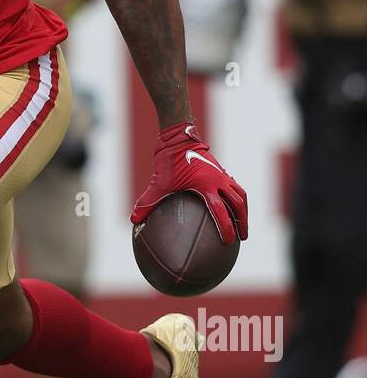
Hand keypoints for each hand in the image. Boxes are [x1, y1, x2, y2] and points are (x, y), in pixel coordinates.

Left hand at [131, 121, 247, 244]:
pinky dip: (236, 197)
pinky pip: (234, 186)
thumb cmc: (169, 159)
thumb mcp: (158, 182)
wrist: (178, 135)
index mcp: (207, 185)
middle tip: (243, 237)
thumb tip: (133, 220)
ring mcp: (221, 174)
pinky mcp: (220, 170)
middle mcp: (218, 180)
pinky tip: (230, 206)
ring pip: (240, 194)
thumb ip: (148, 202)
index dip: (226, 227)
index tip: (229, 242)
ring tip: (243, 223)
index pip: (221, 211)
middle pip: (238, 204)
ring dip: (243, 210)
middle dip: (242, 221)